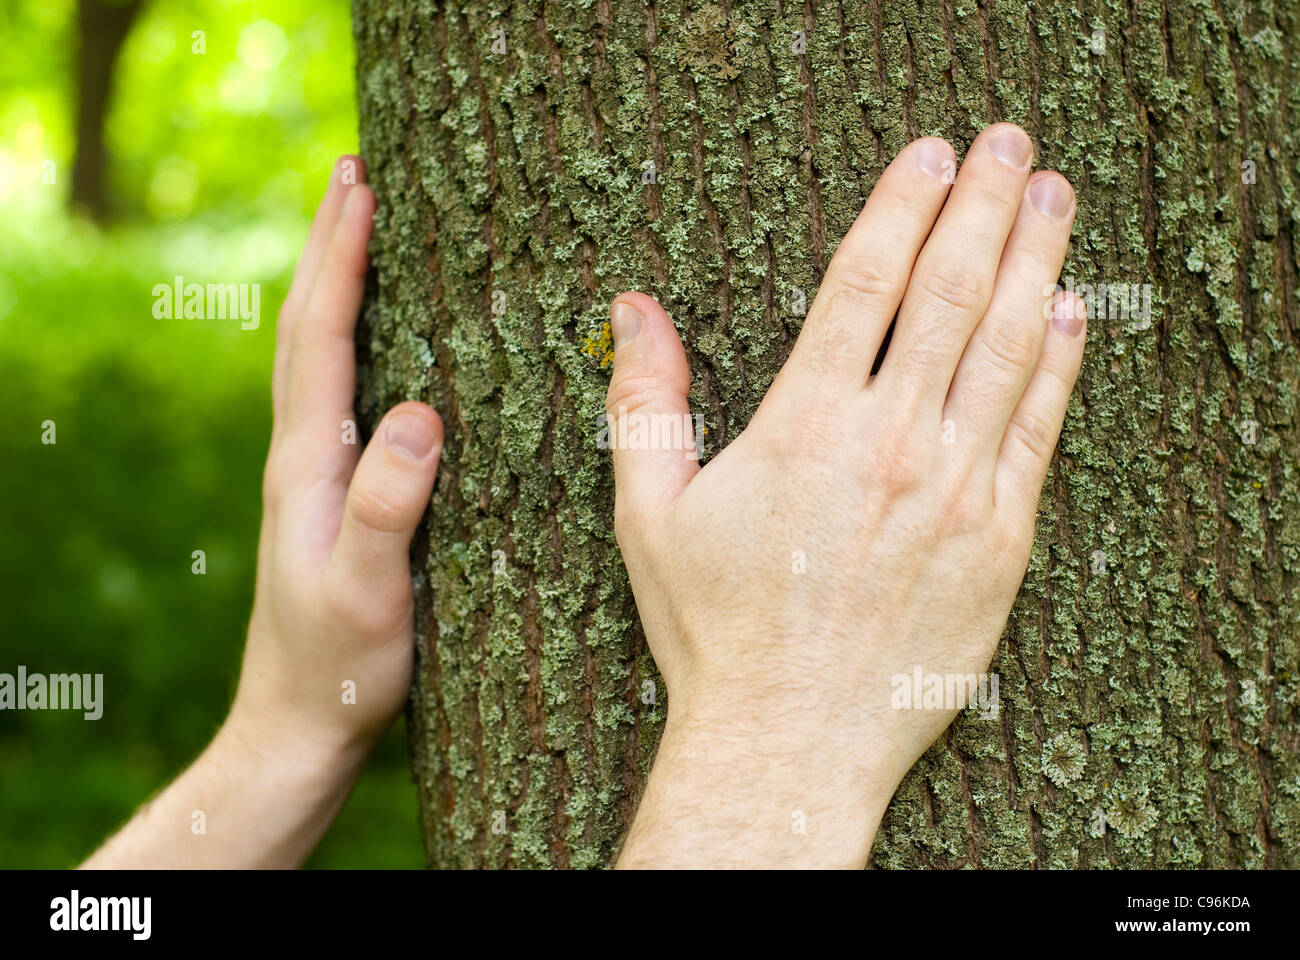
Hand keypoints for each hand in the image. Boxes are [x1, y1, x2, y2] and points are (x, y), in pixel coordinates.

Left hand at [237, 154, 442, 765]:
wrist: (300, 722)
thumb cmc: (342, 663)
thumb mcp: (370, 590)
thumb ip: (388, 504)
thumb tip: (422, 412)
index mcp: (309, 461)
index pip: (321, 335)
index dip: (340, 256)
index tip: (361, 185)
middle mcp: (301, 454)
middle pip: (306, 326)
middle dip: (328, 245)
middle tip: (355, 175)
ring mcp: (312, 473)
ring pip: (315, 354)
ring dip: (332, 282)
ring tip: (360, 231)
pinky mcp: (333, 494)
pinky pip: (338, 390)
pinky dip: (348, 337)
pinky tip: (379, 342)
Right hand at [610, 124, 1085, 867]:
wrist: (791, 740)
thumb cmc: (714, 629)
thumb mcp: (650, 513)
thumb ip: (644, 401)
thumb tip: (631, 308)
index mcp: (805, 427)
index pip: (865, 283)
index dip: (902, 205)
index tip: (929, 154)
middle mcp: (890, 445)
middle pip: (951, 294)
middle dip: (984, 205)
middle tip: (1008, 143)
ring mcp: (956, 492)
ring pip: (1008, 347)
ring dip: (1036, 259)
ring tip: (1054, 195)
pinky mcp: (1000, 541)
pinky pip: (1040, 429)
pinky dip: (1059, 362)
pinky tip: (1070, 311)